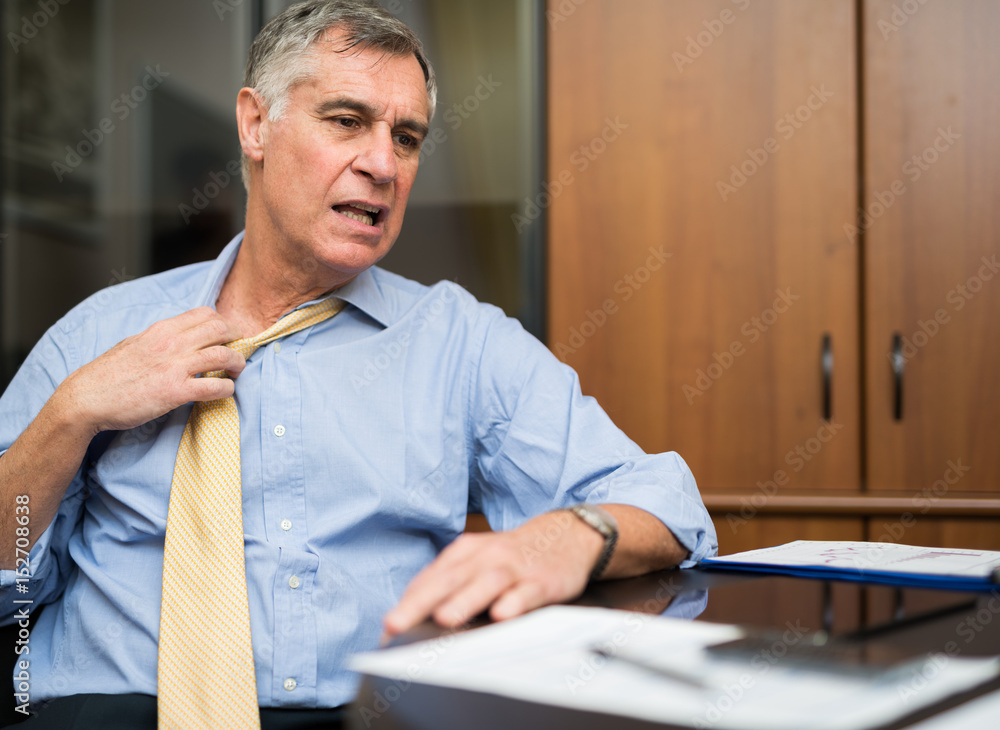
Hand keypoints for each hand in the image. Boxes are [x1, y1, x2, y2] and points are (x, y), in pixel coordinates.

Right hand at [56, 307, 245, 434]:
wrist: (86, 399)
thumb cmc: (108, 375)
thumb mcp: (134, 344)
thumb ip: (159, 340)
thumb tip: (180, 339)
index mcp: (161, 330)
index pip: (204, 313)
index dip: (224, 323)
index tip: (228, 335)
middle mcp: (170, 343)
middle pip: (220, 329)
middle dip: (237, 339)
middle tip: (239, 351)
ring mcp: (174, 367)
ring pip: (223, 355)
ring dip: (237, 363)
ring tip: (236, 372)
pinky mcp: (175, 391)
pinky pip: (214, 387)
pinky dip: (227, 389)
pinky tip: (225, 391)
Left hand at [383, 510, 603, 637]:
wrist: (568, 534)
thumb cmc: (514, 556)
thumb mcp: (479, 561)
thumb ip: (450, 585)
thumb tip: (413, 615)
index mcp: (466, 553)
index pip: (431, 578)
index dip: (407, 602)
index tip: (387, 628)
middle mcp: (487, 556)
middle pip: (450, 578)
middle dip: (421, 602)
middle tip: (396, 623)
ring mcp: (515, 567)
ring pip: (487, 582)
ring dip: (465, 600)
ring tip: (443, 619)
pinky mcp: (543, 580)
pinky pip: (528, 592)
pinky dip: (515, 602)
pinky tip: (502, 615)